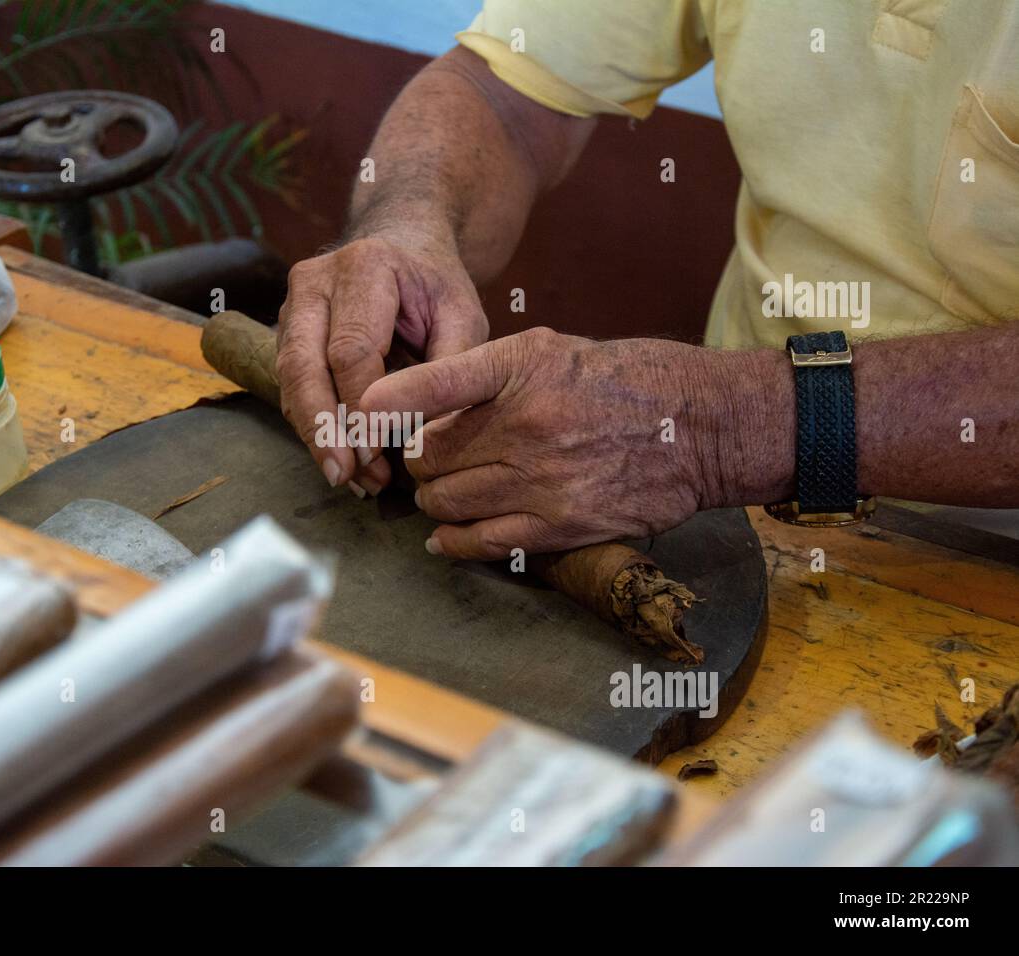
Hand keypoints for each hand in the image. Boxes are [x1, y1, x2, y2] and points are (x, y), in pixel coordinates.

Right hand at [276, 232, 487, 494]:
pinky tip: (342, 463)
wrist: (402, 247)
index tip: (378, 452)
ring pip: (290, 381)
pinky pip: (291, 388)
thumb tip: (432, 432)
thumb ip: (452, 366)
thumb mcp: (462, 315)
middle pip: (304, 366)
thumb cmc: (435, 285)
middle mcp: (316, 281)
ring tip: (350, 479)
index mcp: (365, 268)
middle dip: (323, 428)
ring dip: (317, 436)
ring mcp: (292, 305)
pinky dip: (314, 428)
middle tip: (345, 476)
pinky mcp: (284, 332)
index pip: (352, 349)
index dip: (362, 406)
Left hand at [360, 327, 791, 558]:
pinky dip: (452, 540)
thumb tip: (412, 402)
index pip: (431, 384)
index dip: (386, 402)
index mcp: (521, 368)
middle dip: (417, 460)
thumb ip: (481, 373)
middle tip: (425, 459)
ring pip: (444, 502)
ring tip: (443, 491)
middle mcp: (526, 424)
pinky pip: (481, 542)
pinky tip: (445, 535)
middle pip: (426, 457)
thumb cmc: (620, 380)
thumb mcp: (548, 349)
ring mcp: (542, 480)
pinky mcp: (560, 526)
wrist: (699, 426)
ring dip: (433, 500)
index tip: (361, 413)